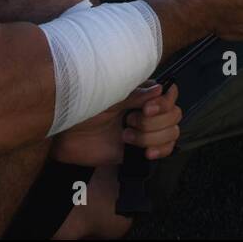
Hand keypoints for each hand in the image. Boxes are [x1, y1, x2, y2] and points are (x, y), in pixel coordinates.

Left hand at [51, 82, 180, 165]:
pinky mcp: (143, 148)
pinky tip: (145, 152)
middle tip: (128, 122)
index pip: (170, 93)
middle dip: (154, 122)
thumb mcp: (108, 97)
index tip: (147, 110)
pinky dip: (160, 150)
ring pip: (172, 132)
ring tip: (126, 137)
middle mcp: (147, 110)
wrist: (67, 137)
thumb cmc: (83, 109)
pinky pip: (166, 149)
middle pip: (175, 114)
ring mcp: (147, 130)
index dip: (164, 103)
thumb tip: (159, 90)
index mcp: (141, 93)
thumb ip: (134, 95)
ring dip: (151, 137)